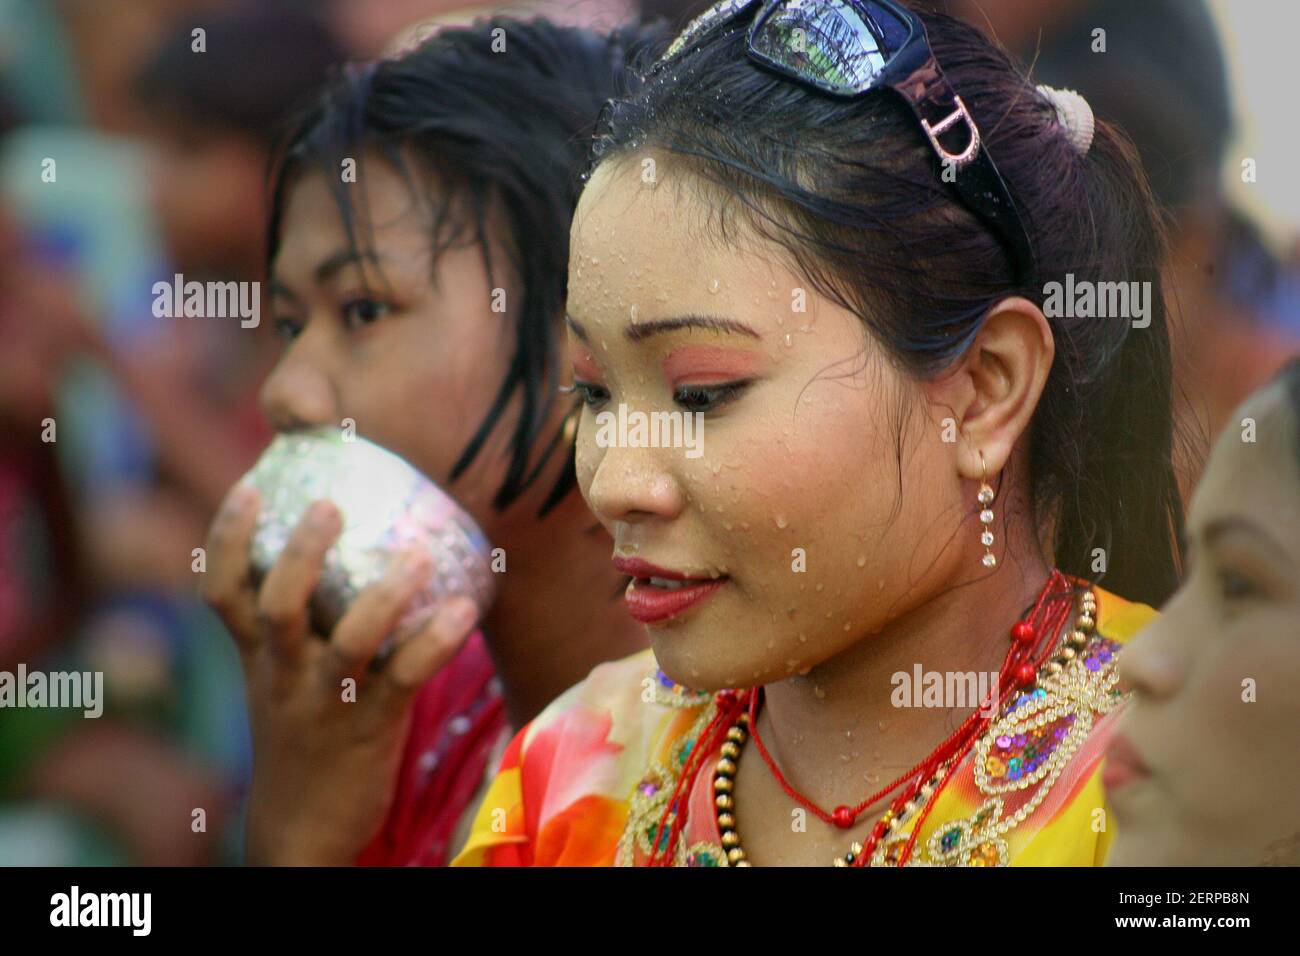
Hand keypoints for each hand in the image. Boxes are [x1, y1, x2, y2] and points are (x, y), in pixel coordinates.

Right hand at [200, 483, 478, 864]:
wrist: (302, 830)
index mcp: (258, 658)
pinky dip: (436, 639)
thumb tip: (347, 554)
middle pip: (277, 606)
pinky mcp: (372, 727)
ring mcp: (327, 702)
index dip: (229, 540)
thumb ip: (301, 628)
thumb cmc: (306, 736)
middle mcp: (284, 675)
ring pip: (347, 642)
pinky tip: (467, 606)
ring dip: (383, 595)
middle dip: (298, 553)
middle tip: (329, 504)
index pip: (223, 593)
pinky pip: (406, 676)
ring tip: (417, 554)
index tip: (248, 488)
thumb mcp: (284, 681)